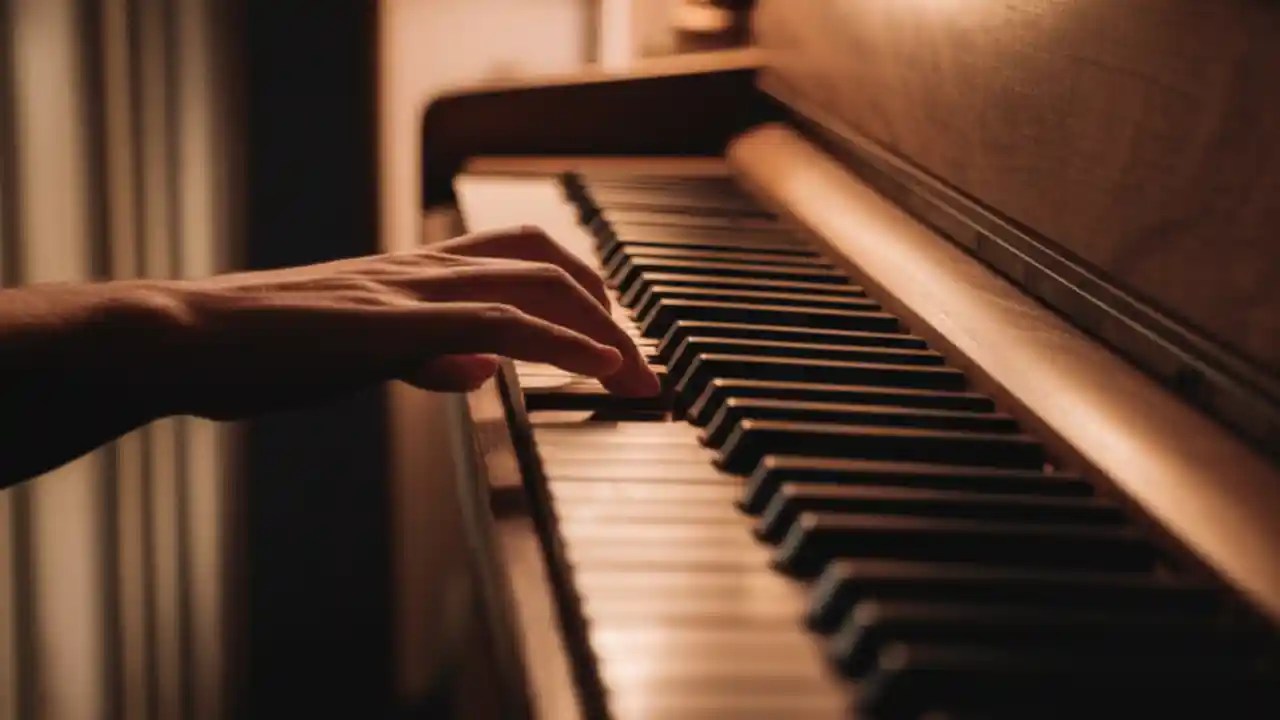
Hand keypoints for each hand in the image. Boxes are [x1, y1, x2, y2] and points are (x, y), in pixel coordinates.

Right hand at [125, 226, 658, 418]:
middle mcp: (420, 268)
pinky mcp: (395, 326)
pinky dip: (562, 343)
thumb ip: (423, 355)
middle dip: (604, 303)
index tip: (611, 333)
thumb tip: (478, 370)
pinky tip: (600, 366)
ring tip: (639, 369)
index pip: (516, 256)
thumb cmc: (259, 348)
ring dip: (600, 326)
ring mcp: (409, 291)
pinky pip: (500, 324)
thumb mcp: (357, 350)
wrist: (187, 339)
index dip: (575, 286)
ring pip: (533, 284)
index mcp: (411, 272)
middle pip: (541, 259)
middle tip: (640, 356)